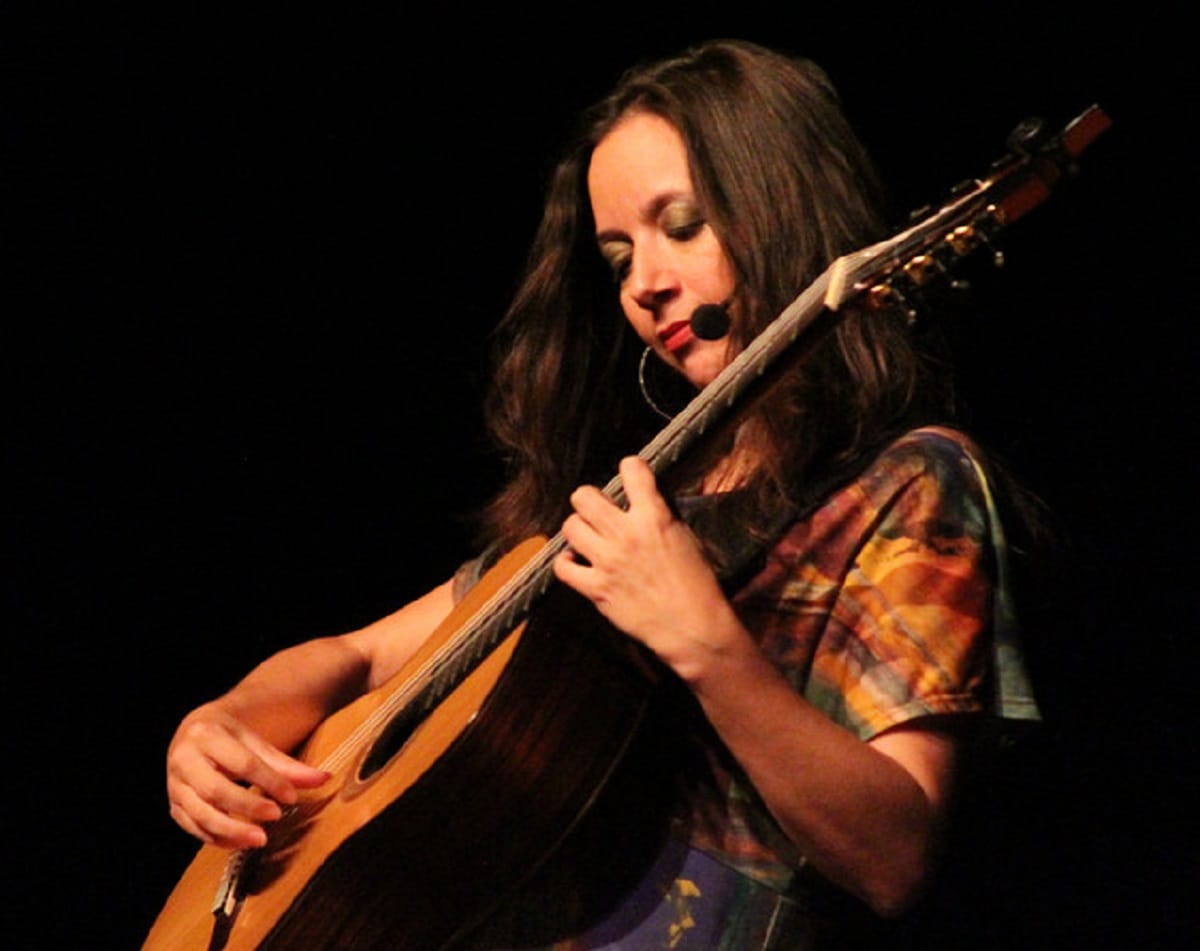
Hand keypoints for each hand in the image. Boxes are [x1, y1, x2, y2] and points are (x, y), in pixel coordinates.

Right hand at [166, 704, 329, 849]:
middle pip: (215, 789)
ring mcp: (175, 784)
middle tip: (275, 817)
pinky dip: (216, 838)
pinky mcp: (173, 805)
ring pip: (199, 813)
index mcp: (207, 735)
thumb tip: (323, 779)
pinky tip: (239, 842)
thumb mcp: (256, 743)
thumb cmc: (229, 737)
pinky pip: (192, 826)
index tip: (291, 797)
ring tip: (259, 838)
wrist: (193, 732)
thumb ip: (287, 765)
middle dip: (246, 806)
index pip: (242, 762)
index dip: (268, 781)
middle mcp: (184, 759)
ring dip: (230, 830)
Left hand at [553, 456, 738, 678]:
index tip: (630, 475)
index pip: (632, 470)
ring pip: (570, 526)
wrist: (693, 628)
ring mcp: (608, 561)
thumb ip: (661, 516)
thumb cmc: (698, 585)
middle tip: (598, 511)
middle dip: (590, 500)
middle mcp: (626, 534)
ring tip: (589, 537)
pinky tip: (577, 563)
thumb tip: (644, 501)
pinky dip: (566, 563)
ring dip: (578, 529)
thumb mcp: (687, 538)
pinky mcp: (596, 589)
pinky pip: (562, 568)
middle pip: (584, 496)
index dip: (630, 468)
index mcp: (654, 517)